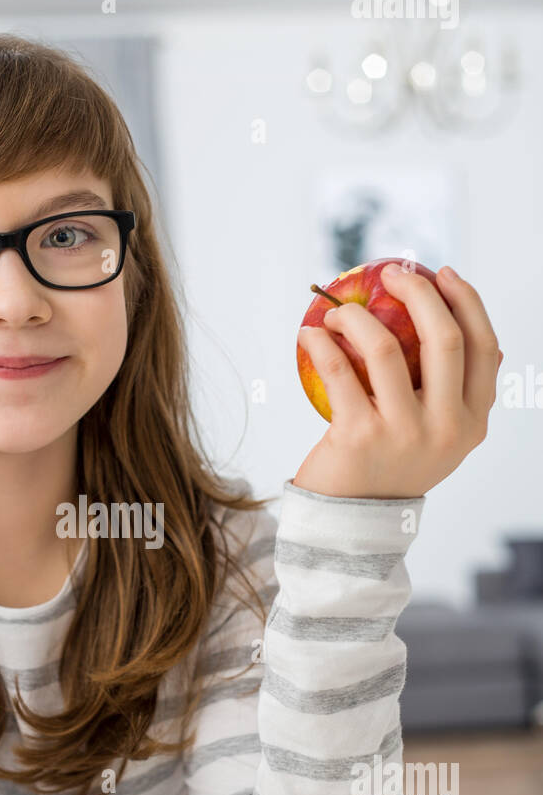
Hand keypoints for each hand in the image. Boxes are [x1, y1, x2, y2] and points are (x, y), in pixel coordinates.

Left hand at [292, 263, 503, 498]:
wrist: (351, 520)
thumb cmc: (391, 467)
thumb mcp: (439, 439)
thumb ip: (457, 396)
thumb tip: (471, 332)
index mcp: (472, 423)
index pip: (484, 348)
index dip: (467, 302)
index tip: (442, 273)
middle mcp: (446, 427)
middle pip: (444, 338)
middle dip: (419, 292)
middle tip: (391, 274)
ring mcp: (404, 432)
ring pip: (385, 348)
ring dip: (357, 317)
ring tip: (338, 312)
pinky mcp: (359, 435)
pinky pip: (339, 371)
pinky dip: (322, 343)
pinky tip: (310, 334)